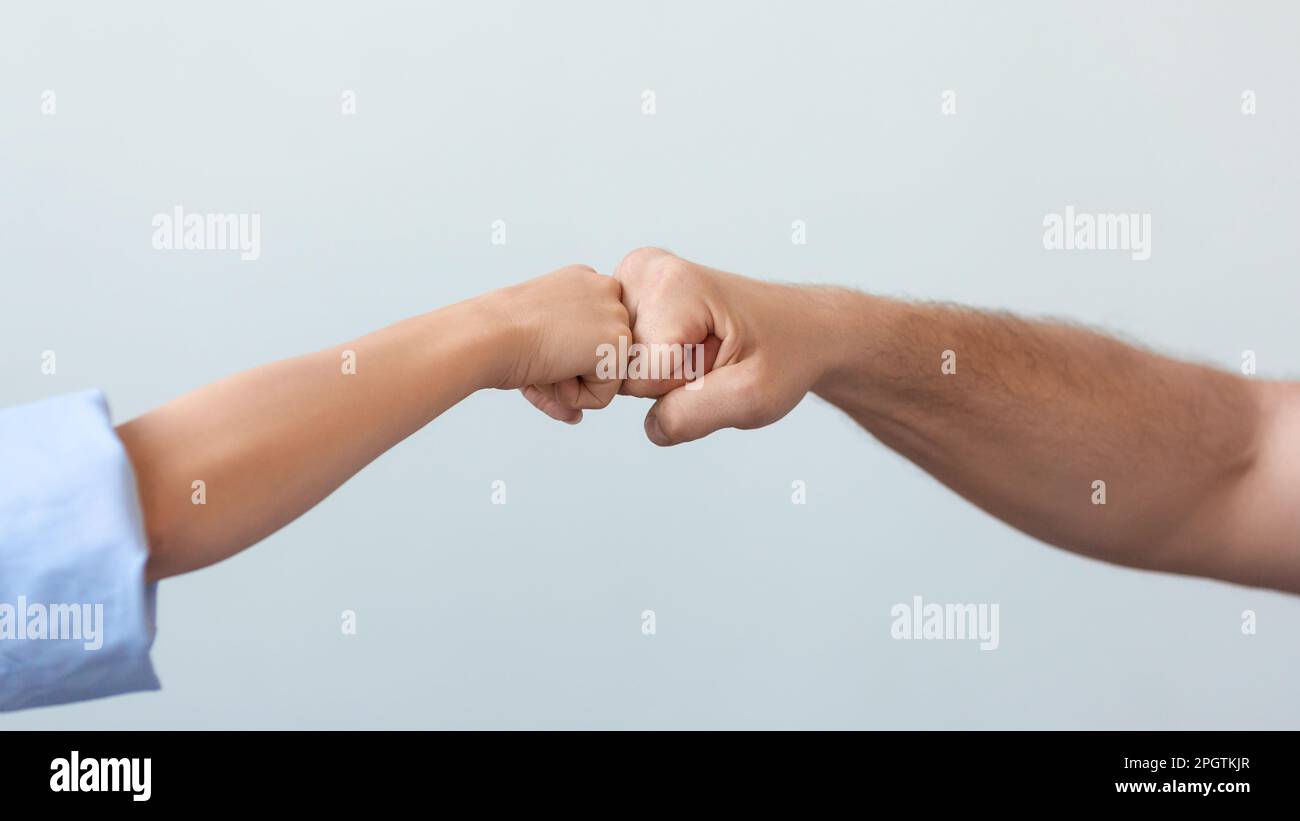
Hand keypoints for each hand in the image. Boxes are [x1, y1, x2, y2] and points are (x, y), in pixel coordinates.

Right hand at [476, 264, 629, 423]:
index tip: (538, 342)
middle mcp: (604, 288)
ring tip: (545, 361)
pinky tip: (555, 370)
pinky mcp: (618, 339)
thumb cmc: (497, 339)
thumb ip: (561, 371)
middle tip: (538, 353)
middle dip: (569, 371)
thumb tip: (576, 416)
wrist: (488, 335)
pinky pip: (604, 394)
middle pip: (601, 356)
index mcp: (583, 281)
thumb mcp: (537, 342)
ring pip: (604, 375)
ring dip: (570, 384)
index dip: (564, 354)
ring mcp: (615, 312)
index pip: (592, 337)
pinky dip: (576, 397)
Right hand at [614, 247, 845, 444]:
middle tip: (712, 357)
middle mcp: (643, 272)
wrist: (803, 329)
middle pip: (622, 368)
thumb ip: (694, 415)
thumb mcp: (753, 396)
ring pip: (619, 364)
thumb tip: (651, 426)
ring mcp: (634, 280)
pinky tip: (688, 345)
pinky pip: (622, 355)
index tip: (718, 362)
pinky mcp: (631, 295)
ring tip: (704, 350)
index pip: (639, 378)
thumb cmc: (784, 355)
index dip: (680, 387)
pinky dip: (654, 362)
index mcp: (671, 285)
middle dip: (667, 379)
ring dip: (662, 372)